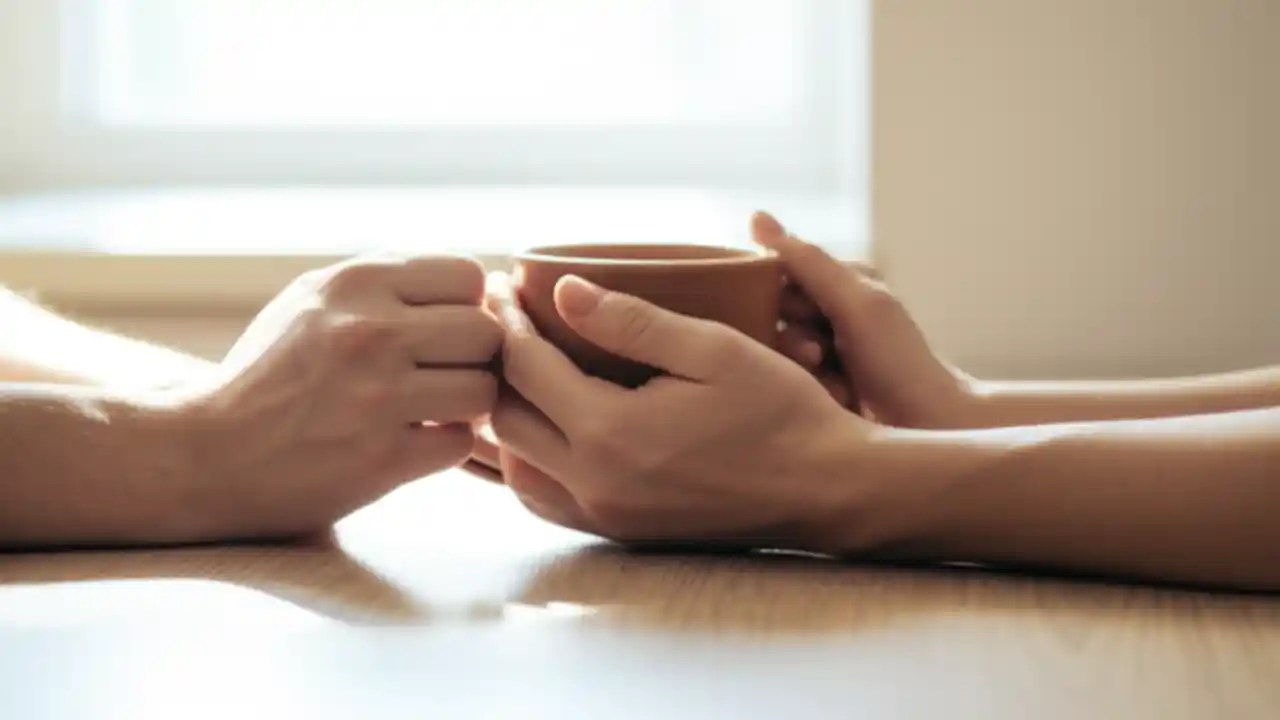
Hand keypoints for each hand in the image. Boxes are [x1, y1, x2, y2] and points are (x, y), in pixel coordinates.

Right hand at [175, 254, 501, 538]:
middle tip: (445, 375)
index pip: (466, 274)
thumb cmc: (268, 374)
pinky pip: (459, 443)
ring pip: (484, 390)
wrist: (203, 454)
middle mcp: (369, 332)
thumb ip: (387, 283)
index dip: (465, 304)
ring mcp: (378, 397)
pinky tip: (411, 443)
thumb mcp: (312, 301)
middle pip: (487, 332)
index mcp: (354, 283)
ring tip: (431, 409)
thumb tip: (477, 283)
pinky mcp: (381, 459)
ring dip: (466, 406)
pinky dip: (443, 447)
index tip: (443, 330)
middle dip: (474, 357)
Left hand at [487, 272, 874, 547]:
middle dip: (495, 362)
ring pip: (516, 467)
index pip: (525, 367)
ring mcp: (606, 515)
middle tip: (501, 318)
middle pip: (506, 417)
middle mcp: (595, 483)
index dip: (505, 319)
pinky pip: (546, 498)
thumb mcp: (714, 349)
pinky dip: (530, 459)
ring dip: (507, 414)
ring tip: (516, 367)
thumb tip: (563, 292)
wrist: (828, 489)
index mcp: (611, 433)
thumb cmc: (781, 412)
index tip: (501, 284)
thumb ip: (632, 321)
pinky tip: (546, 425)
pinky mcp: (621, 531)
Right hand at [754, 212, 978, 428]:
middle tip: (817, 356)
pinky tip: (842, 402)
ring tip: (836, 385)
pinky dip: (816, 392)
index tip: (798, 319)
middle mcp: (835, 311)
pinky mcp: (826, 385)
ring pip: (781, 354)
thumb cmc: (900, 363)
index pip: (779, 275)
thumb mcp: (854, 304)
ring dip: (805, 372)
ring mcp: (830, 350)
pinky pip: (795, 382)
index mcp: (843, 281)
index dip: (777, 299)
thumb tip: (755, 216)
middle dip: (793, 341)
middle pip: (777, 317)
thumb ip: (807, 261)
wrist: (934, 427)